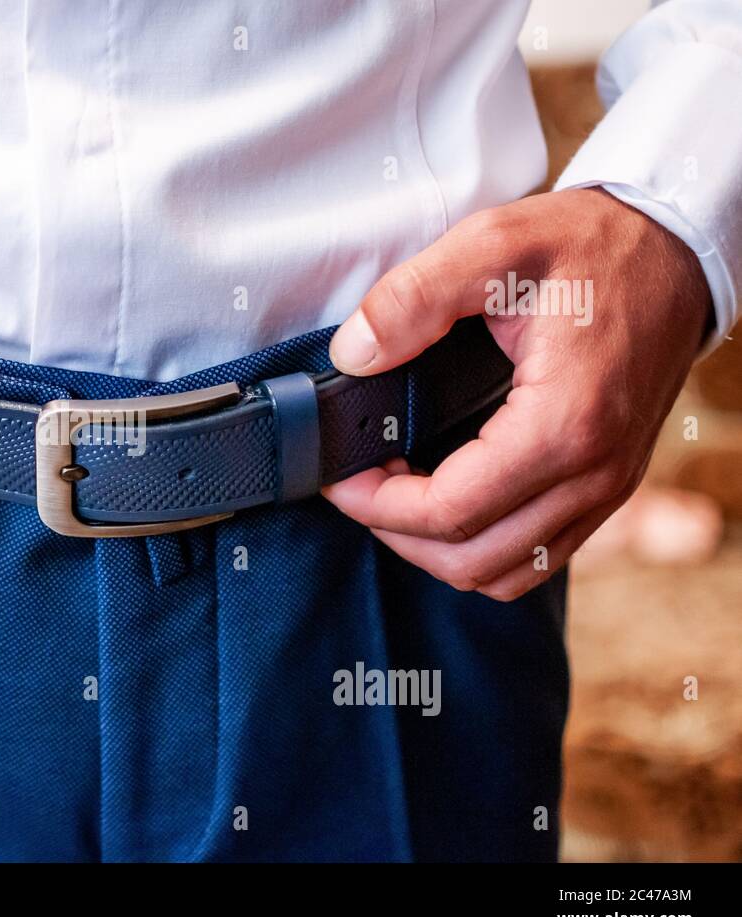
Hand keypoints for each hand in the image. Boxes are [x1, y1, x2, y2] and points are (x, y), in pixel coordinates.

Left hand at [322, 188, 711, 599]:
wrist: (675, 249)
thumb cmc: (592, 246)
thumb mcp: (494, 245)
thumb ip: (413, 298)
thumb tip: (353, 354)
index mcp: (565, 423)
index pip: (450, 513)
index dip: (377, 505)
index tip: (340, 476)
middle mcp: (595, 473)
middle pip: (472, 560)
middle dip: (397, 532)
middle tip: (359, 484)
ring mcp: (608, 488)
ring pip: (506, 573)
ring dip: (437, 549)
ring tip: (397, 494)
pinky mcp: (609, 487)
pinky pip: (537, 555)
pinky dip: (482, 544)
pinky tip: (447, 494)